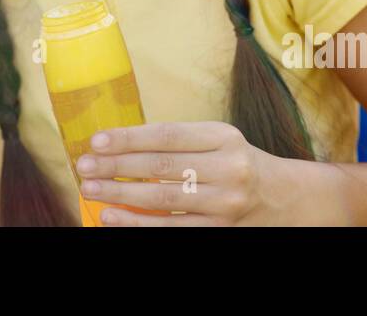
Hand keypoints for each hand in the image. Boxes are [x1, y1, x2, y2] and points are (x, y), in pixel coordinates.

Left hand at [74, 120, 303, 225]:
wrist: (282, 196)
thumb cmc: (234, 161)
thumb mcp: (215, 139)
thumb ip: (176, 141)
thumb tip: (116, 145)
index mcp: (223, 136)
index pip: (167, 136)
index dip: (129, 138)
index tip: (96, 141)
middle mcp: (228, 168)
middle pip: (162, 166)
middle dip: (117, 166)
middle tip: (84, 166)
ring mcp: (225, 203)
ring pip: (163, 199)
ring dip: (121, 194)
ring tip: (91, 190)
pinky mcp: (219, 230)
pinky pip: (172, 228)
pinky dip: (138, 223)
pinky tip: (112, 216)